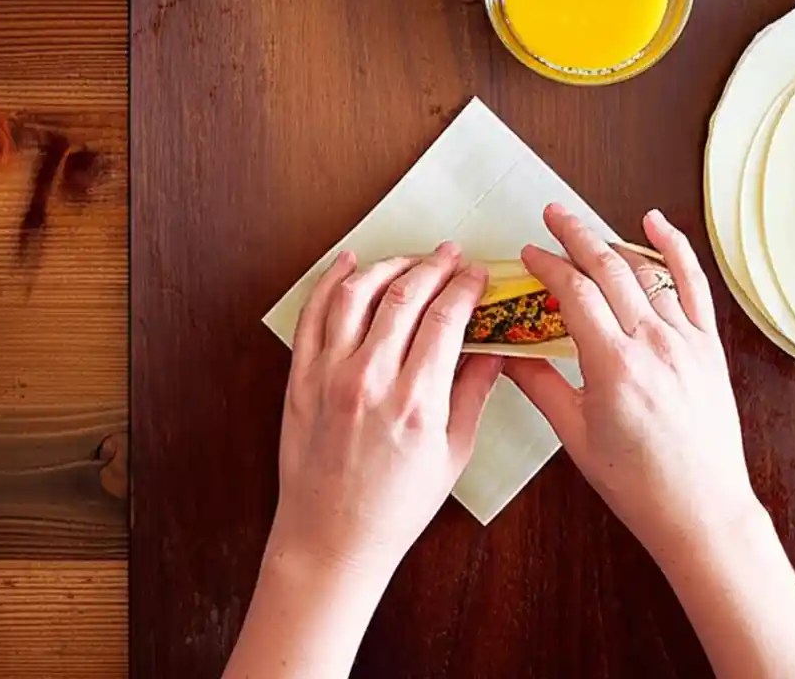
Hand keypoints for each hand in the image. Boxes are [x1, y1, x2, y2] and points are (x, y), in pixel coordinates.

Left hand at [269, 244, 502, 572]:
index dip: (465, 287)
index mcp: (416, 401)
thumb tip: (494, 351)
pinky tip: (348, 264)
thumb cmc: (395, 507)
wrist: (333, 538)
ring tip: (409, 260)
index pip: (447, 318)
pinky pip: (313, 315)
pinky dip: (331, 282)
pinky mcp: (300, 380)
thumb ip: (473, 394)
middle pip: (405, 296)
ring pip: (356, 294)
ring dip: (387, 266)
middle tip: (450, 255)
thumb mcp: (453, 453)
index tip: (477, 275)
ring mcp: (329, 377)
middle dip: (433, 266)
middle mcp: (370, 380)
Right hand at [504, 205, 762, 557]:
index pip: (575, 293)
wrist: (700, 507)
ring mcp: (686, 342)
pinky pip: (693, 284)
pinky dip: (675, 249)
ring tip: (586, 225)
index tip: (529, 255)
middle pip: (608, 269)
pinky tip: (656, 224)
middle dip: (575, 235)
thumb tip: (507, 355)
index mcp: (614, 366)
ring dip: (612, 241)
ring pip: (645, 272)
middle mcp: (653, 345)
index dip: (548, 266)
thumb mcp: (576, 436)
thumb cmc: (639, 483)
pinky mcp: (708, 347)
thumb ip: (539, 386)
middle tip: (551, 216)